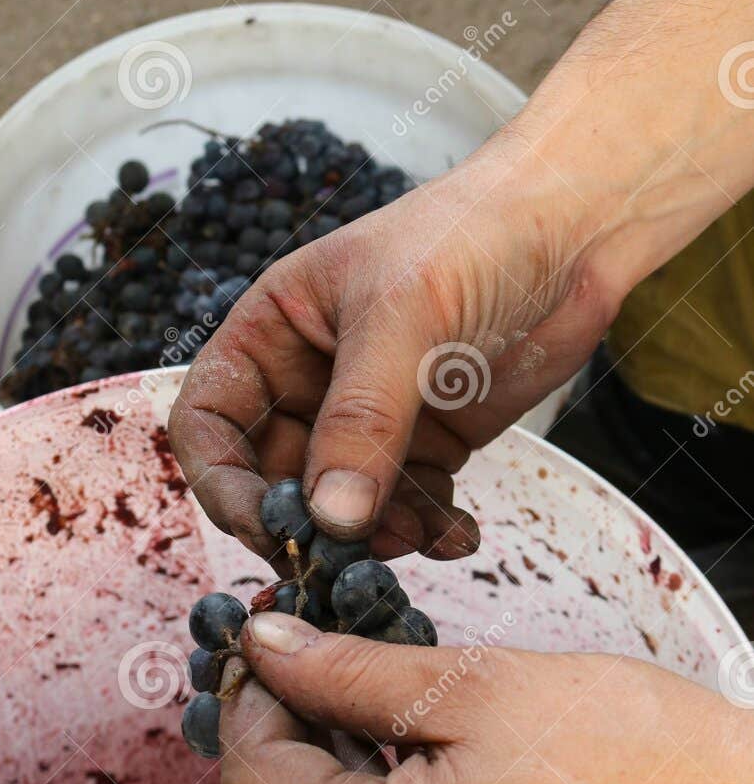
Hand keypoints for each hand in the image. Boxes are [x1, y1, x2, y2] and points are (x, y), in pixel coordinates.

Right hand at [170, 0, 753, 563]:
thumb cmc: (471, 237)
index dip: (222, 481)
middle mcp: (308, 382)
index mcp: (272, 334)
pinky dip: (426, 532)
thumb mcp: (403, 316)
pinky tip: (458, 533)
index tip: (267, 526)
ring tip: (418, 536)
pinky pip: (407, 510)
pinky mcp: (427, 445)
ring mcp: (368, 421)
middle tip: (347, 555)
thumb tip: (329, 518)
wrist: (573, 228)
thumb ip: (362, 419)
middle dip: (305, 525)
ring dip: (373, 538)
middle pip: (270, 481)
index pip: (209, 421)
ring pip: (341, 509)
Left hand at [217, 612, 753, 783]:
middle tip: (339, 657)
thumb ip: (350, 673)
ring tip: (409, 710)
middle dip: (305, 735)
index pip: (256, 778)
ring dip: (355, 781)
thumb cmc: (642, 763)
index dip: (252, 698)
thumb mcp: (476, 688)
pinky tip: (447, 773)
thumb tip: (266, 650)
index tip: (272, 644)